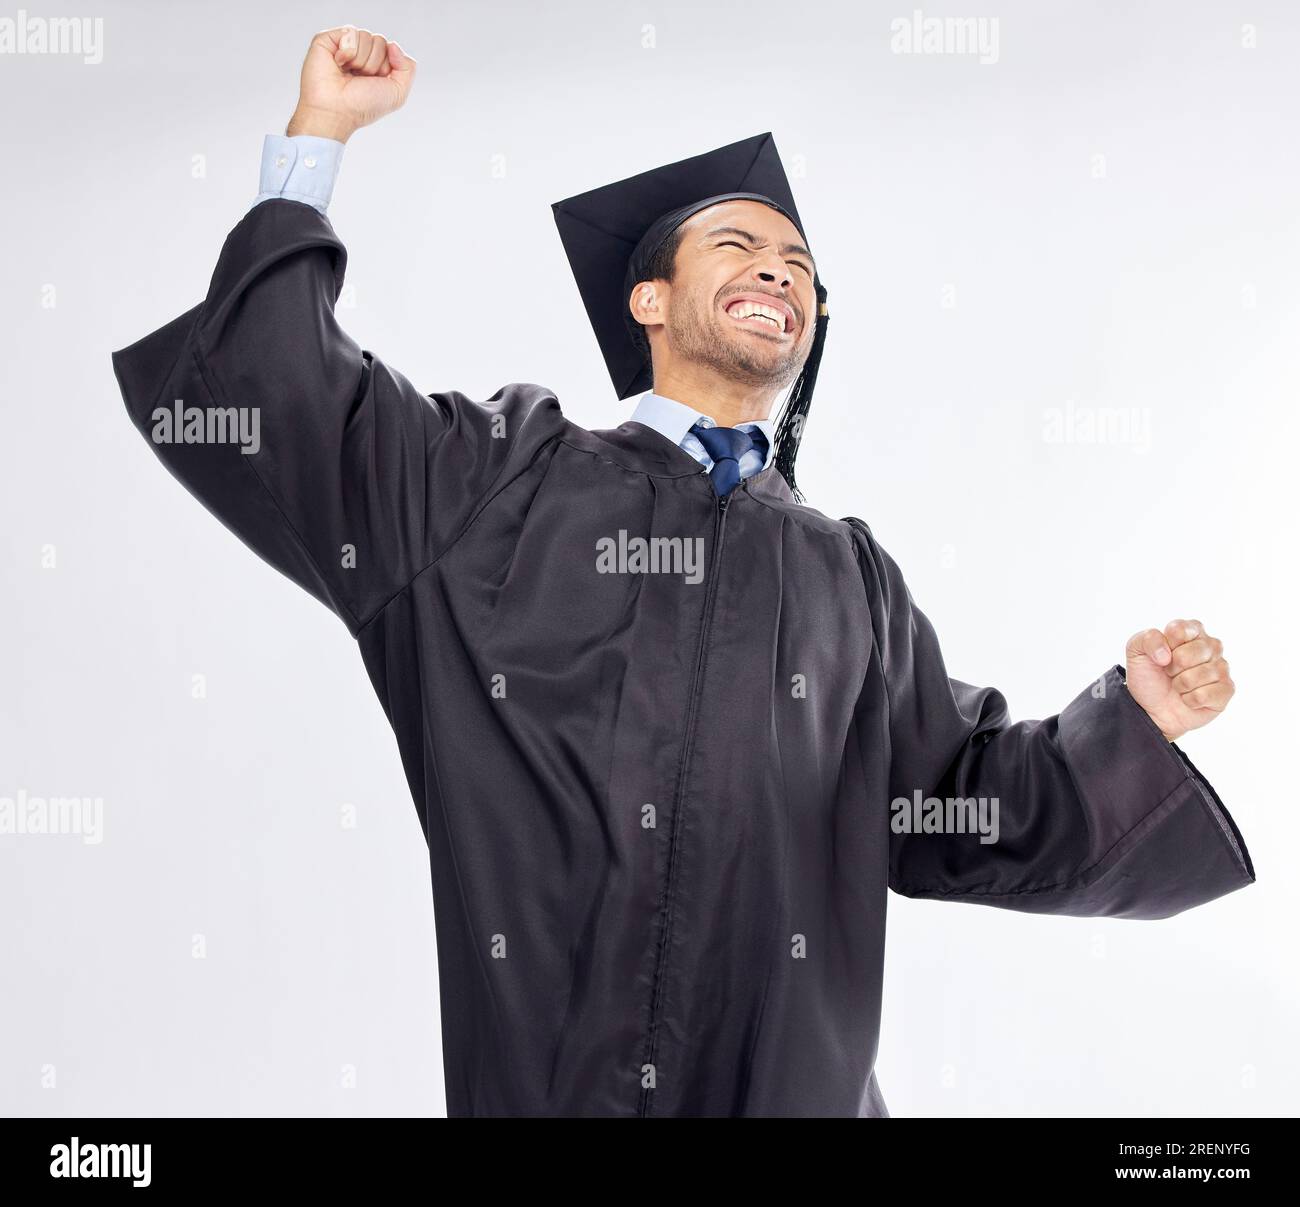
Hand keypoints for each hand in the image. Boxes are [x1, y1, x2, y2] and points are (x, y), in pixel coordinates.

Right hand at [286, 25, 415, 141]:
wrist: (337, 111)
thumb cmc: (363, 106)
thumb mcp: (398, 92)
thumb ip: (408, 68)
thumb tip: (393, 44)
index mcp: (376, 65)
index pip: (390, 48)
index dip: (387, 67)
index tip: (374, 83)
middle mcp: (360, 54)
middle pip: (380, 40)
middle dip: (374, 64)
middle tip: (359, 79)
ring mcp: (343, 46)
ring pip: (366, 36)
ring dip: (361, 61)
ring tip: (348, 74)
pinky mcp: (328, 39)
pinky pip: (350, 32)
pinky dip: (348, 51)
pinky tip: (339, 64)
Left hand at [1124, 619, 1234, 742]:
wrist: (1150, 707)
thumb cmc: (1149, 675)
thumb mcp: (1136, 651)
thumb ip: (1147, 639)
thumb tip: (1166, 654)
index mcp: (1192, 630)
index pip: (1179, 630)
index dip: (1165, 646)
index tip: (1161, 655)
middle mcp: (1211, 646)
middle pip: (1189, 654)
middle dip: (1172, 668)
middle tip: (1170, 673)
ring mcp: (1221, 667)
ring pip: (1198, 675)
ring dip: (1180, 685)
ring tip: (1179, 685)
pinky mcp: (1226, 689)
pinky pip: (1205, 695)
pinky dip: (1190, 699)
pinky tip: (1189, 697)